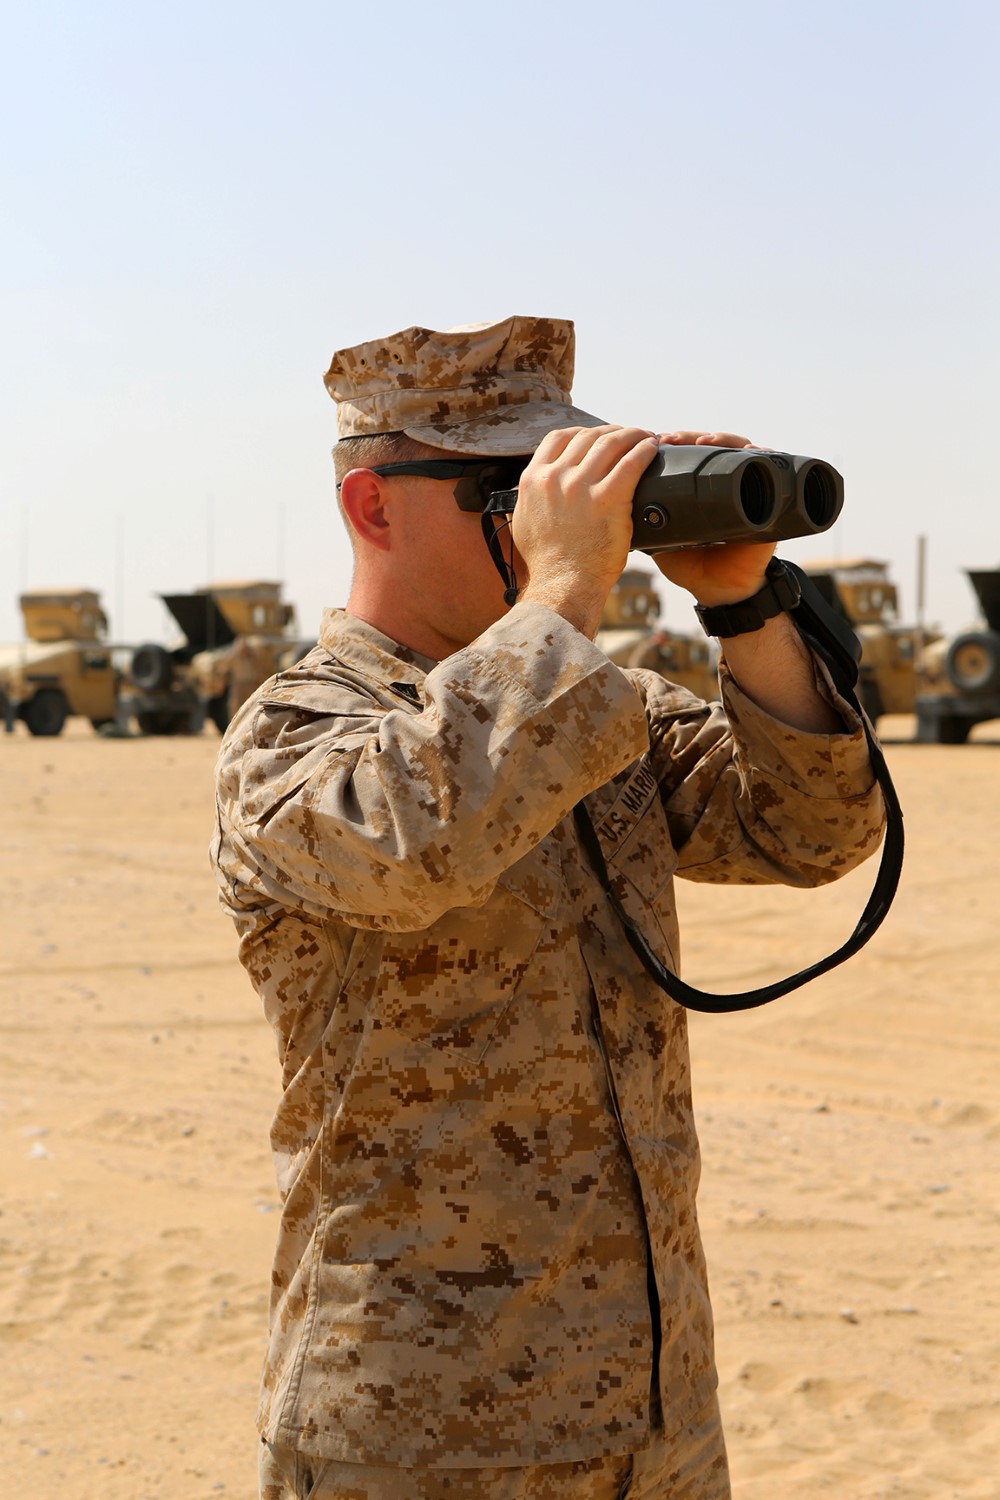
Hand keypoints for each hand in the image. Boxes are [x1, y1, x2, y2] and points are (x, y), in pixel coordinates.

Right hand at [513, 425, 659, 634]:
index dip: (583, 432)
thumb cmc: (547, 563)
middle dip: (613, 431)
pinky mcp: (608, 499)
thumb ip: (528, 499)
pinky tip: (653, 449)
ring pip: (611, 443)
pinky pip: (631, 463)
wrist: (562, 586)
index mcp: (534, 480)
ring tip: (647, 437)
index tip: (598, 437)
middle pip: (589, 436)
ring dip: (633, 435)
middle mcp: (555, 478)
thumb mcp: (524, 523)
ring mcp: (581, 487)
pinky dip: (644, 451)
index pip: (559, 438)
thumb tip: (531, 490)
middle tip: (629, 436)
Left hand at [652, 430, 774, 606]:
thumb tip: (619, 502)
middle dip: (692, 437)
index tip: (657, 441)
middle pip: (712, 447)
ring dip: (723, 440)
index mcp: (699, 491)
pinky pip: (768, 472)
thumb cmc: (692, 565)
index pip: (689, 455)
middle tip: (673, 439)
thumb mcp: (661, 540)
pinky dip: (760, 457)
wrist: (719, 591)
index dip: (676, 444)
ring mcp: (747, 489)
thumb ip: (645, 522)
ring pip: (738, 451)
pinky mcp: (767, 501)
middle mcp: (724, 485)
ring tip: (706, 440)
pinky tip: (751, 450)